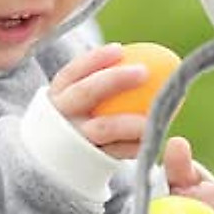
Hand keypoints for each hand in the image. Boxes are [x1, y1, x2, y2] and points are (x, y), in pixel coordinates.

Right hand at [49, 43, 152, 159]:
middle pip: (86, 92)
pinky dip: (137, 143)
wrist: (59, 164)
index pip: (73, 72)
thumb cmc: (80, 118)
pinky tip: (156, 133)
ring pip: (104, 128)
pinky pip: (118, 151)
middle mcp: (61, 117)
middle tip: (144, 71)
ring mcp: (74, 141)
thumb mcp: (79, 98)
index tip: (119, 48)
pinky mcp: (91, 162)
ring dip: (131, 120)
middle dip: (114, 79)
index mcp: (57, 96)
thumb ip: (100, 79)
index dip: (94, 59)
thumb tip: (138, 54)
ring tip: (156, 114)